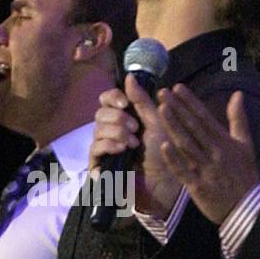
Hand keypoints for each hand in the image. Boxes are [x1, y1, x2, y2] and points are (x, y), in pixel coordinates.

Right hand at [89, 76, 181, 218]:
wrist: (164, 182)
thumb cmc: (163, 151)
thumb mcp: (156, 122)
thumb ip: (142, 100)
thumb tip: (129, 76)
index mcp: (125, 117)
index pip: (106, 99)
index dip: (112, 97)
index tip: (125, 103)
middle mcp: (112, 129)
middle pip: (100, 113)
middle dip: (118, 118)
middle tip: (135, 128)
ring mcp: (105, 147)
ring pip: (97, 129)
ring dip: (116, 133)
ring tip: (133, 144)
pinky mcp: (100, 164)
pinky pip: (94, 148)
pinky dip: (108, 145)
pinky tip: (121, 149)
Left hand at [156, 84, 259, 224]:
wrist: (248, 208)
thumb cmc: (245, 174)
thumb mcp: (246, 144)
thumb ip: (238, 119)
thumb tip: (237, 94)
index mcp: (225, 142)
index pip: (205, 117)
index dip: (190, 102)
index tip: (178, 88)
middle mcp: (215, 153)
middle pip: (193, 127)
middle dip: (178, 109)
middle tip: (163, 93)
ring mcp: (206, 170)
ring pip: (187, 145)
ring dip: (174, 127)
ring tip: (161, 110)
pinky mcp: (198, 186)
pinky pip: (185, 171)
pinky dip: (175, 159)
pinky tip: (164, 145)